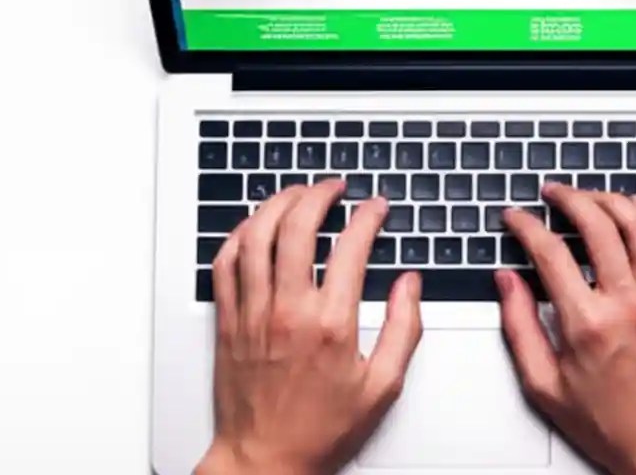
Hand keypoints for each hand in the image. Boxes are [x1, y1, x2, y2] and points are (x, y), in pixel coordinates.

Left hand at [196, 181, 422, 474]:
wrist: (266, 460)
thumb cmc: (320, 430)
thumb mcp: (382, 387)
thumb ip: (404, 329)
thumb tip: (410, 285)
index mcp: (331, 324)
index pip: (351, 247)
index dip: (367, 217)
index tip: (375, 208)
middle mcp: (288, 311)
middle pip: (297, 226)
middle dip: (318, 195)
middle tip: (333, 188)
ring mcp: (252, 313)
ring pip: (256, 236)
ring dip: (277, 204)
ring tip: (296, 195)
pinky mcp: (228, 321)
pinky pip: (225, 262)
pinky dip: (239, 235)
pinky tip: (255, 227)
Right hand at [497, 185, 635, 474]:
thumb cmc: (612, 425)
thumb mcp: (545, 386)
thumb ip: (520, 327)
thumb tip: (506, 282)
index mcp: (587, 325)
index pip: (551, 253)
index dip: (527, 226)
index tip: (516, 217)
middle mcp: (628, 305)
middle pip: (598, 225)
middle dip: (570, 198)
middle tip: (553, 194)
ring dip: (612, 200)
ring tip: (593, 196)